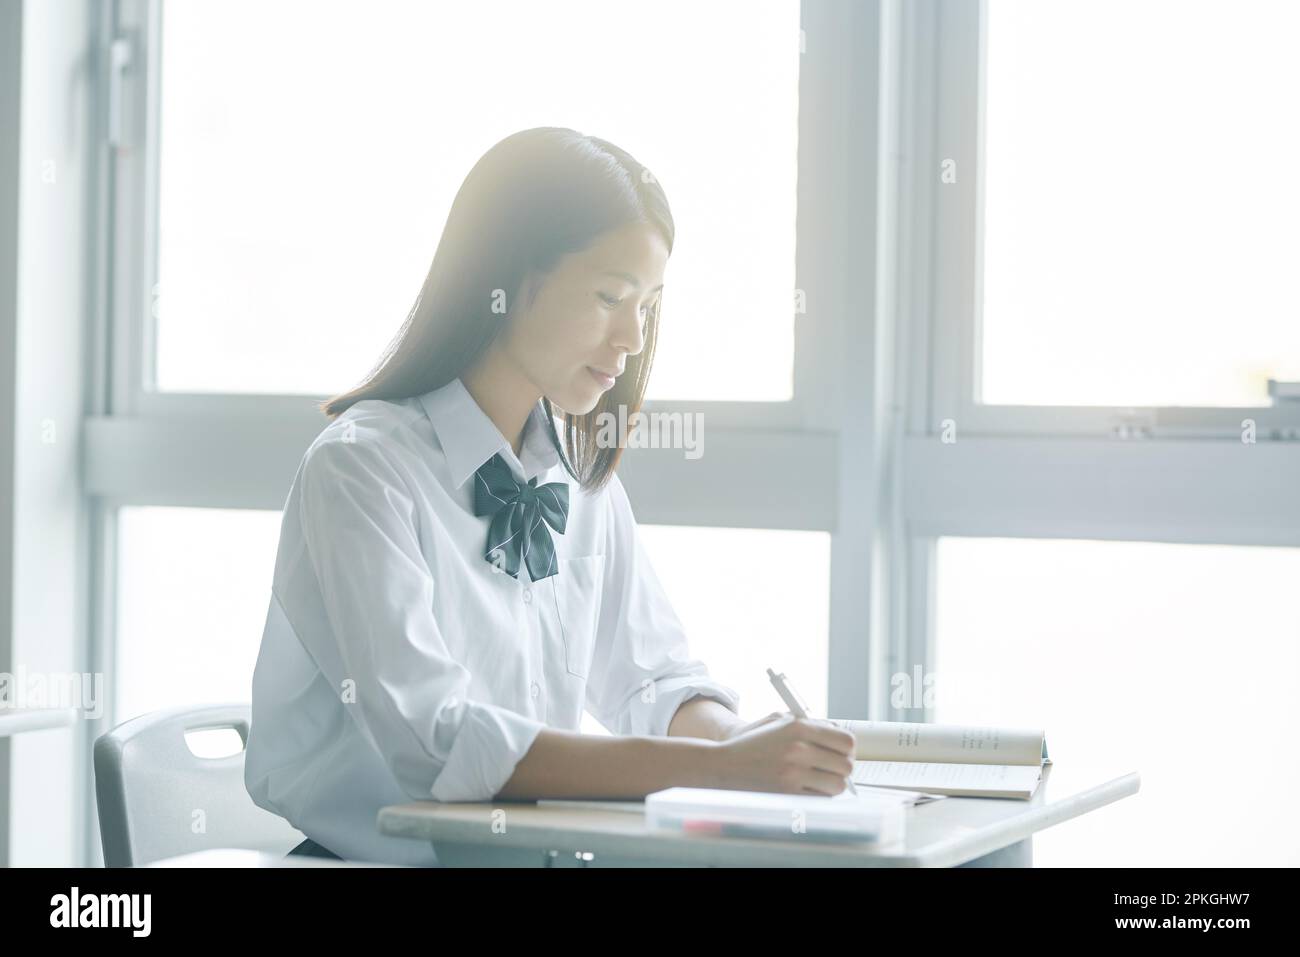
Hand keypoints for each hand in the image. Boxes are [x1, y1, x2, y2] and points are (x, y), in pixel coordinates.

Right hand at [714, 713, 856, 795]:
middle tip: (832, 770)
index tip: (843, 754)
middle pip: (846, 766)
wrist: (723, 765)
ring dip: (832, 785)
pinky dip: (818, 796)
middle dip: (842, 769)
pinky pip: (820, 800)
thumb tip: (840, 736)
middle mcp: (798, 749)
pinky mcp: (787, 794)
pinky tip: (807, 790)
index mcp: (799, 727)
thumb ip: (811, 725)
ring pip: (836, 785)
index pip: (846, 741)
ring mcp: (793, 773)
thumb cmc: (753, 744)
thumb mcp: (779, 722)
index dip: (848, 750)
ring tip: (820, 781)